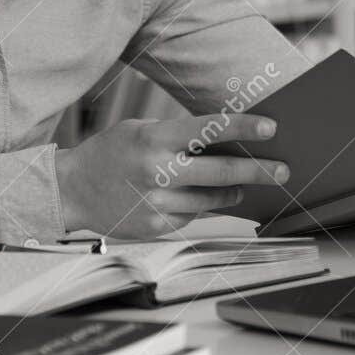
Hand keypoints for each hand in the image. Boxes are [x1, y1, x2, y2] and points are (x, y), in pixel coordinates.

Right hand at [55, 114, 287, 237]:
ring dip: (232, 191)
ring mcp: (157, 203)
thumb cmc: (109, 153)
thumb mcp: (140, 132)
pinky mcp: (156, 226)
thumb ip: (177, 137)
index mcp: (154, 140)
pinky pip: (192, 216)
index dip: (243, 128)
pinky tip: (198, 198)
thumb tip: (225, 142)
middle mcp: (157, 172)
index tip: (270, 128)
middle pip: (221, 172)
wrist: (72, 189)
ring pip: (212, 200)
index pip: (208, 129)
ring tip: (243, 184)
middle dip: (258, 170)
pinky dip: (201, 207)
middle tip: (282, 170)